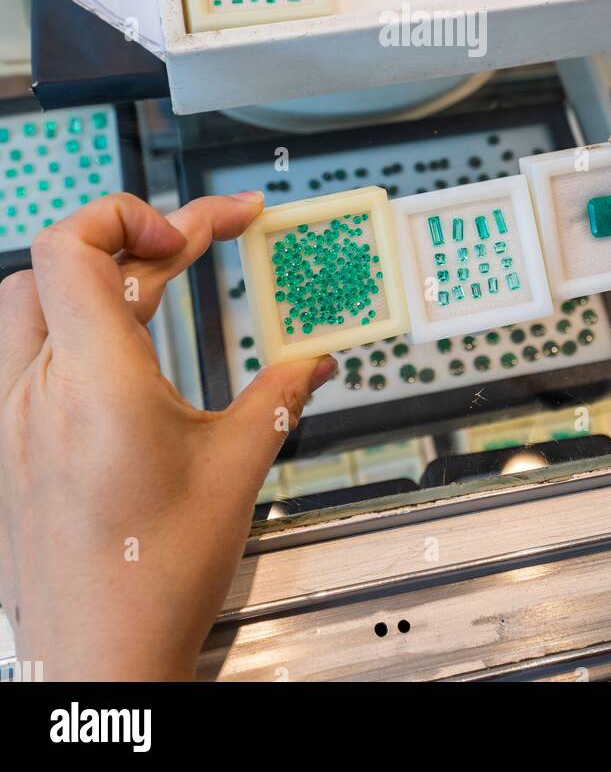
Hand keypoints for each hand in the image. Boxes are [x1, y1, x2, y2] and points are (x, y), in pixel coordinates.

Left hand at [0, 191, 334, 680]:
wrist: (100, 662)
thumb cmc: (154, 581)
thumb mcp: (236, 472)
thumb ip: (278, 396)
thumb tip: (314, 361)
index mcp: (96, 384)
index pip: (77, 246)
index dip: (137, 213)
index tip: (203, 225)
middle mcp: (36, 391)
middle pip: (57, 263)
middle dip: (132, 237)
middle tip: (192, 246)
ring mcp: (11, 419)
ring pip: (30, 304)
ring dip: (90, 278)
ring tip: (150, 284)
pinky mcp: (6, 446)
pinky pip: (21, 354)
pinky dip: (68, 327)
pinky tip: (112, 350)